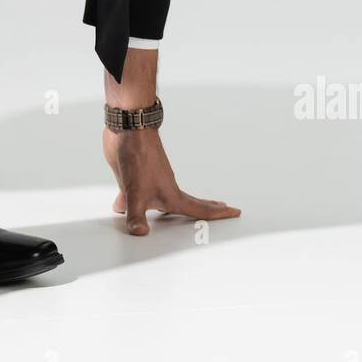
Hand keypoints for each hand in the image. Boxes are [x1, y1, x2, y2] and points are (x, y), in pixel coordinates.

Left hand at [103, 126, 240, 235]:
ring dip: (173, 206)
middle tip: (222, 208)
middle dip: (206, 207)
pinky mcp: (135, 176)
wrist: (128, 129)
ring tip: (177, 212)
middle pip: (189, 202)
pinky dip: (141, 203)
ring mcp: (150, 181)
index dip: (218, 213)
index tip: (235, 211)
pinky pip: (140, 194)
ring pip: (164, 199)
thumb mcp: (135, 193)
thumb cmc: (138, 157)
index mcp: (171, 195)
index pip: (200, 208)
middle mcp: (164, 188)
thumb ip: (136, 216)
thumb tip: (140, 233)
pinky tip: (126, 205)